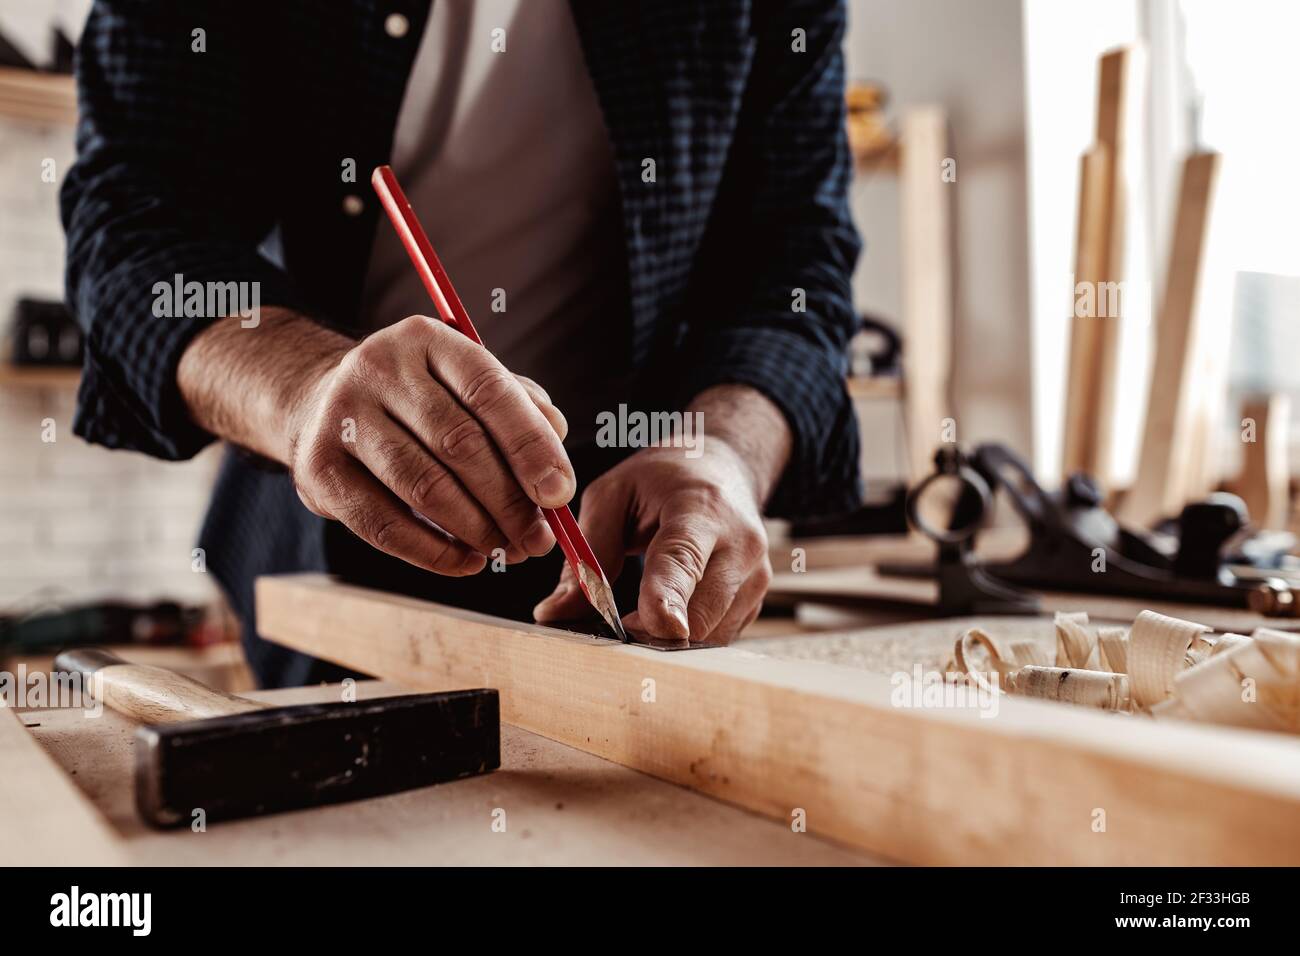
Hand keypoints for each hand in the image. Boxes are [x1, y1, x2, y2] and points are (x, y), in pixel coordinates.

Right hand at [285, 315, 574, 574]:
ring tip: (508, 550)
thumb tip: (555, 465)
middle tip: (538, 538)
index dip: (530, 446)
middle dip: (509, 500)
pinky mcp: (318, 470)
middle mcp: (380, 369)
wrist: (319, 405)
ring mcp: (342, 418)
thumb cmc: (418, 401)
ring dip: (476, 529)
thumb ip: (520, 411)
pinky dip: (434, 552)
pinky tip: (467, 561)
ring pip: (423, 486)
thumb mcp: (465, 384)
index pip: (489, 390)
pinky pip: (384, 525)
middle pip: (458, 442)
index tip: (559, 493)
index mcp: (428, 339)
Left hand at [533, 437, 773, 645]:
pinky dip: (687, 633)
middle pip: (698, 612)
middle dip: (653, 631)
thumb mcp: (612, 496)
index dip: (668, 598)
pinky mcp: (756, 599)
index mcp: (701, 509)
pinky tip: (673, 607)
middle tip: (619, 623)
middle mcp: (740, 544)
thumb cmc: (662, 481)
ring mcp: (756, 575)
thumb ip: (586, 555)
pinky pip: (717, 635)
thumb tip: (553, 614)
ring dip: (668, 636)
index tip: (655, 628)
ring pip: (708, 634)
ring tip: (646, 608)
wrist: (722, 469)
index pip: (683, 560)